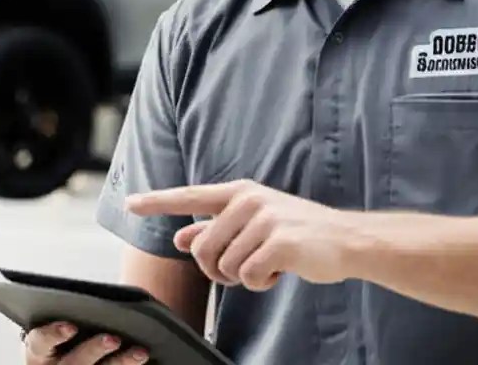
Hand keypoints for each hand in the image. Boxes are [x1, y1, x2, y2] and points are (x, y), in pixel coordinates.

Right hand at [22, 322, 148, 364]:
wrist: (57, 360)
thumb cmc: (56, 336)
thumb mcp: (52, 326)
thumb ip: (65, 315)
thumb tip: (92, 300)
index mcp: (36, 351)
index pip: (40, 342)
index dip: (54, 334)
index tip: (71, 326)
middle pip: (74, 363)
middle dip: (94, 350)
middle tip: (113, 338)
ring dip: (121, 363)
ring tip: (139, 352)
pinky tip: (142, 357)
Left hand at [126, 179, 361, 289]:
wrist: (346, 240)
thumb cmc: (298, 232)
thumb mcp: (255, 224)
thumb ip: (216, 229)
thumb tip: (180, 239)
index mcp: (240, 192)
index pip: (190, 195)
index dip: (157, 201)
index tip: (131, 204)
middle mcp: (249, 200)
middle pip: (203, 249)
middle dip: (217, 270)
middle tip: (243, 270)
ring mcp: (265, 219)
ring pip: (225, 267)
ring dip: (244, 277)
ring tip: (268, 264)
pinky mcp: (280, 242)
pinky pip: (248, 277)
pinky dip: (260, 284)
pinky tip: (280, 271)